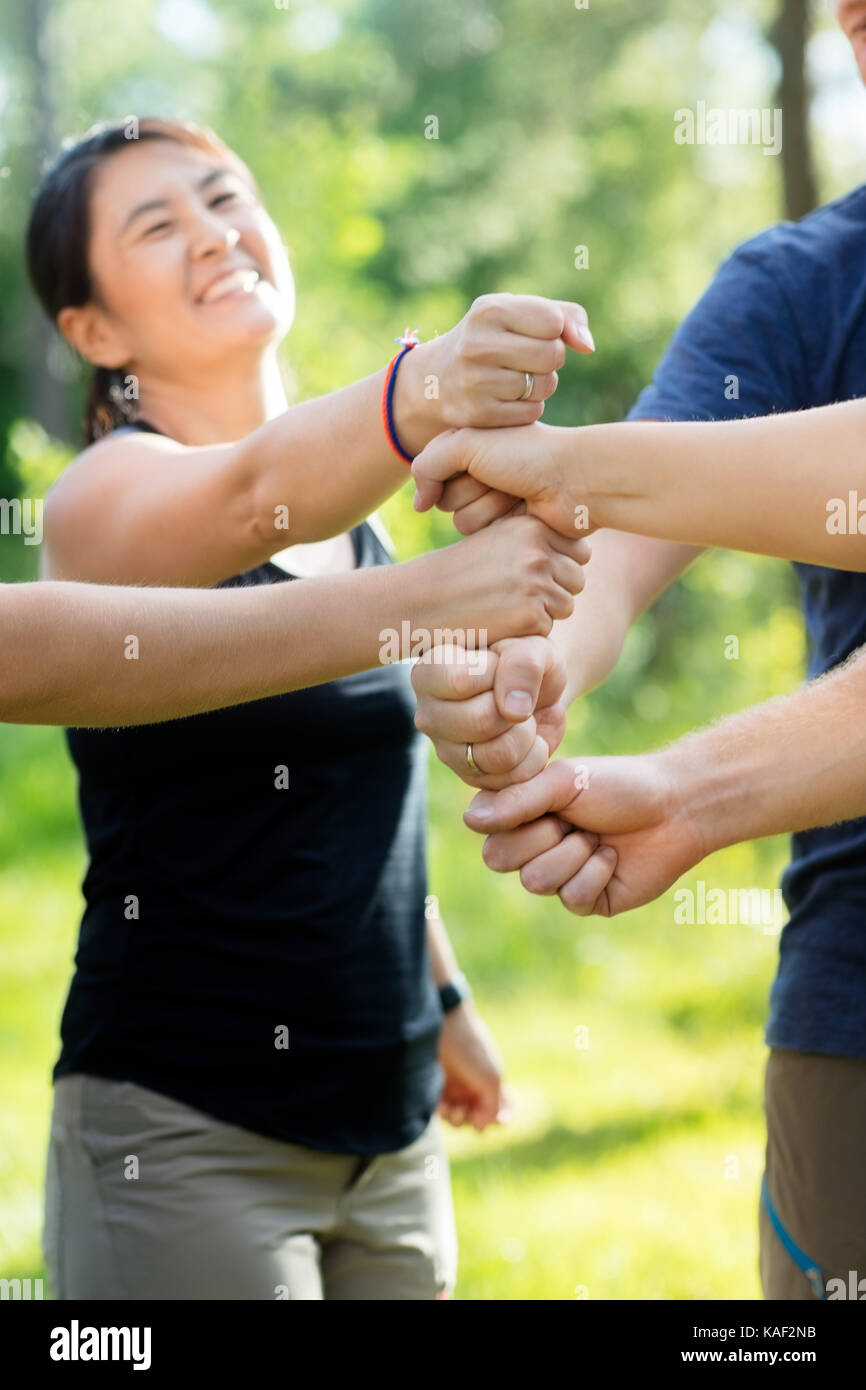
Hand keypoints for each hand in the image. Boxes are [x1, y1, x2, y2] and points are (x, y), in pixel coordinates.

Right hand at [396, 295, 593, 451]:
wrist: (437, 379)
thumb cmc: (492, 338)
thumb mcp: (518, 313)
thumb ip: (565, 317)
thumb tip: (589, 347)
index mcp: (489, 311)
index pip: (553, 322)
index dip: (554, 331)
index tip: (535, 335)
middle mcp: (478, 345)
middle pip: (553, 355)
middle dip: (551, 359)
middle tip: (530, 360)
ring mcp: (476, 382)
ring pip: (545, 386)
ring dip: (541, 385)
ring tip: (517, 378)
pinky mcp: (479, 415)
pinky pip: (532, 412)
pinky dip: (529, 407)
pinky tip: (509, 399)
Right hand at [410, 513, 590, 647]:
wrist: (421, 600)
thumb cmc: (459, 571)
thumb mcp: (498, 539)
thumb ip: (536, 538)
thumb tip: (586, 549)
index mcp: (532, 525)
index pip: (578, 550)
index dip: (555, 565)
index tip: (524, 572)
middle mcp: (539, 550)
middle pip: (577, 578)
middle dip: (553, 589)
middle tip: (512, 593)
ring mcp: (537, 583)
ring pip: (566, 605)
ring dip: (542, 612)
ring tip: (504, 606)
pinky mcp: (532, 615)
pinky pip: (548, 629)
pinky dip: (526, 631)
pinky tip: (498, 621)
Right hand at [412, 635, 567, 789]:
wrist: (538, 689)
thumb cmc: (525, 660)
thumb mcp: (530, 644)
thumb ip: (522, 664)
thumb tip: (513, 710)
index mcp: (428, 672)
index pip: (459, 682)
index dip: (496, 674)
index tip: (503, 664)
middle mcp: (428, 715)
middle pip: (480, 721)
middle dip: (517, 708)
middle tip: (518, 696)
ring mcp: (446, 751)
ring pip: (498, 754)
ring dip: (527, 734)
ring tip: (524, 717)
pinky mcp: (471, 777)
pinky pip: (511, 778)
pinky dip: (533, 757)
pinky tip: (528, 738)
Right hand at [413, 421, 587, 538]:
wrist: (577, 481)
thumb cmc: (529, 454)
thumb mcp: (470, 444)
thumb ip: (429, 464)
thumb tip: (419, 507)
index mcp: (471, 448)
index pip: (432, 469)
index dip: (450, 469)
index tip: (478, 459)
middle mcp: (480, 475)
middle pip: (445, 498)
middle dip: (473, 489)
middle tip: (504, 477)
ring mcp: (495, 503)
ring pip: (462, 521)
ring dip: (489, 508)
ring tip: (519, 495)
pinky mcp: (508, 530)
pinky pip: (482, 537)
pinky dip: (502, 524)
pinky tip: (526, 513)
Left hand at [438, 1003, 511, 1130]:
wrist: (441, 1026)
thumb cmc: (470, 1049)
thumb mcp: (491, 1078)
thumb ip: (493, 1107)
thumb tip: (481, 1128)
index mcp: (492, 1083)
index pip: (502, 1109)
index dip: (500, 1118)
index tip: (496, 1118)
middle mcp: (474, 1086)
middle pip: (477, 1118)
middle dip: (472, 1120)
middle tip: (466, 1111)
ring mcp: (454, 1087)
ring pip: (457, 1118)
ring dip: (456, 1119)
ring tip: (452, 1109)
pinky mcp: (435, 1086)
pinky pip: (440, 1110)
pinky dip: (442, 1112)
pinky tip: (441, 1105)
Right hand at [463, 754, 705, 916]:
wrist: (675, 807)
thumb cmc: (619, 785)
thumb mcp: (565, 782)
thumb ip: (518, 800)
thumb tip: (469, 820)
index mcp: (521, 813)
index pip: (484, 827)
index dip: (513, 816)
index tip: (548, 799)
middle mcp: (533, 845)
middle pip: (499, 859)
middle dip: (542, 837)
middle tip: (573, 821)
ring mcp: (558, 875)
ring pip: (535, 881)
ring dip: (572, 854)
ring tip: (596, 838)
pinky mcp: (586, 901)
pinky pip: (571, 898)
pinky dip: (595, 873)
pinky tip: (611, 857)